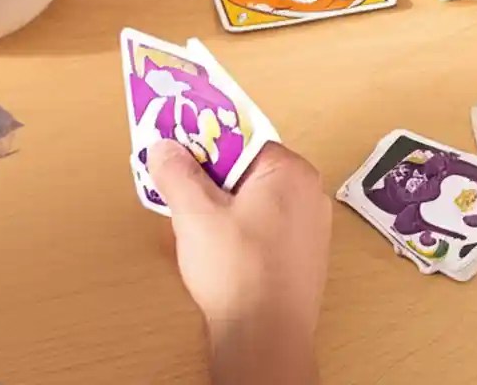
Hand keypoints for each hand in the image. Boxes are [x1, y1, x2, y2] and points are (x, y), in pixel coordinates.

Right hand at [148, 140, 330, 384]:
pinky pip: (268, 226)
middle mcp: (310, 193)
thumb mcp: (195, 214)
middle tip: (178, 188)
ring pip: (258, 200)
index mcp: (291, 171)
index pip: (242, 140)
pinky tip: (219, 248)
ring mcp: (312, 226)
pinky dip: (241, 228)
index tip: (175, 152)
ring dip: (224, 204)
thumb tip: (165, 147)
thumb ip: (177, 173)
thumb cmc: (236, 270)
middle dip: (212, 177)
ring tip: (193, 221)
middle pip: (250, 169)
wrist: (266, 336)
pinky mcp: (304, 255)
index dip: (204, 144)